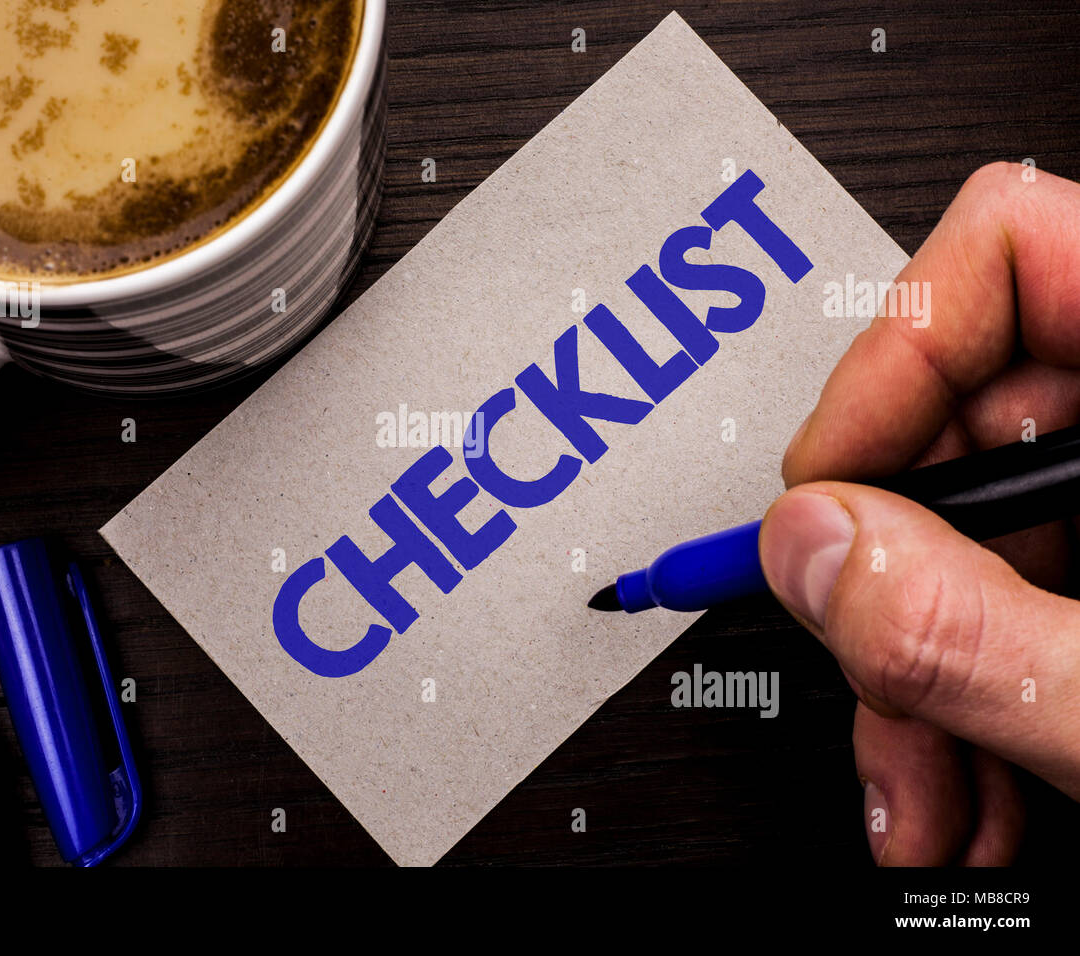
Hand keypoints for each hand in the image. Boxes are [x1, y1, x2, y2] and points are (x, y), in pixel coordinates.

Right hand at [758, 162, 1079, 864]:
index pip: (1010, 253)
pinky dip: (970, 686)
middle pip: (970, 419)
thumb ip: (974, 631)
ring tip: (924, 774)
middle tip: (871, 663)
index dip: (888, 367)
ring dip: (921, 662)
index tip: (830, 497)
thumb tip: (816, 550)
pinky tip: (969, 771)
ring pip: (979, 529)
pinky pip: (1021, 589)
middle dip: (894, 573)